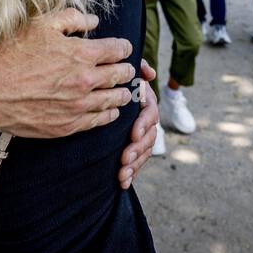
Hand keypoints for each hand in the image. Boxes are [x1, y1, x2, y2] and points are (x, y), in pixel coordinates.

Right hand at [0, 9, 135, 138]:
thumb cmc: (12, 55)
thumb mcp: (41, 24)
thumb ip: (72, 18)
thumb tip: (93, 21)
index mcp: (83, 54)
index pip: (119, 50)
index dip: (124, 47)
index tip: (123, 48)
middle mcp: (86, 81)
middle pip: (121, 75)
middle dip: (126, 70)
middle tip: (126, 68)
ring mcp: (79, 106)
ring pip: (115, 99)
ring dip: (121, 93)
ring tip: (121, 90)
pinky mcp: (69, 125)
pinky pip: (100, 120)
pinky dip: (109, 113)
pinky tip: (109, 110)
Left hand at [119, 59, 157, 189]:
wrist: (102, 94)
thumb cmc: (116, 80)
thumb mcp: (126, 71)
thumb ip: (137, 68)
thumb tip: (148, 73)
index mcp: (145, 102)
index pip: (150, 114)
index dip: (143, 124)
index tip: (134, 133)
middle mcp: (146, 120)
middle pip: (149, 137)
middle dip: (138, 150)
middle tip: (124, 159)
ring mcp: (141, 136)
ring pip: (144, 152)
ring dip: (134, 165)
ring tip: (122, 175)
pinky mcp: (133, 148)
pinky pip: (136, 163)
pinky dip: (132, 173)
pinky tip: (123, 183)